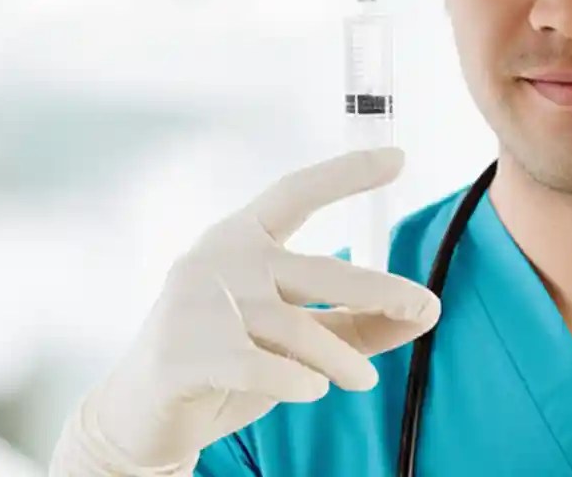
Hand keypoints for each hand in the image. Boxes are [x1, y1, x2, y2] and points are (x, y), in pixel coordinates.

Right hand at [49, 147, 439, 474]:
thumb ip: (357, 323)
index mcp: (241, 238)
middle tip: (425, 304)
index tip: (398, 157)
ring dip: (340, 359)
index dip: (346, 174)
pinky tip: (314, 390)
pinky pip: (259, 364)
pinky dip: (296, 381)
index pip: (295, 193)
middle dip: (379, 288)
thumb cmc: (225, 362)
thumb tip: (428, 311)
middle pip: (316, 269)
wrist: (143, 414)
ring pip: (294, 327)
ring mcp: (197, 303)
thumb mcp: (295, 338)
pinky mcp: (184, 352)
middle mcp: (219, 258)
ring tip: (366, 382)